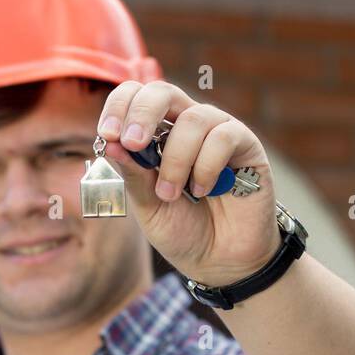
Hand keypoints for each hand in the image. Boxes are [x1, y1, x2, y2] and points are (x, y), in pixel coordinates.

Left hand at [94, 80, 279, 287]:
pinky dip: (207, 165)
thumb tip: (110, 144)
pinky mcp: (246, 146)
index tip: (108, 134)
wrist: (221, 263)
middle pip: (163, 91)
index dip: (119, 107)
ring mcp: (217, 133)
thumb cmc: (184, 231)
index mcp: (157, 136)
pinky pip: (224, 136)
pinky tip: (204, 190)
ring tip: (171, 194)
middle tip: (133, 143)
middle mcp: (186, 127)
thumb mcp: (148, 208)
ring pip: (193, 119)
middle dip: (142, 114)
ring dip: (176, 160)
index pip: (135, 98)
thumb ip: (133, 176)